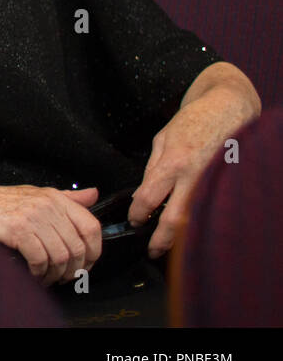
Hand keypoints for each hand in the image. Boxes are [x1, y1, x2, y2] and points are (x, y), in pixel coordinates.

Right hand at [0, 183, 102, 285]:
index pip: (91, 227)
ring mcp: (33, 217)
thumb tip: (92, 195)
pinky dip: (39, 273)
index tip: (86, 265)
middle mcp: (48, 206)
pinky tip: (32, 274)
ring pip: (60, 256)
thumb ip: (67, 199)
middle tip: (63, 278)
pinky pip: (40, 259)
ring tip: (46, 278)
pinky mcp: (18, 230)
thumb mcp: (36, 195)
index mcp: (56, 198)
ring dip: (55, 275)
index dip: (94, 252)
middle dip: (73, 270)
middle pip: (77, 248)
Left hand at [130, 85, 258, 256]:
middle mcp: (193, 176)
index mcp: (172, 163)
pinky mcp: (226, 185)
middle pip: (175, 219)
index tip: (134, 221)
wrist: (227, 109)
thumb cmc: (191, 122)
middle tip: (152, 250)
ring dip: (181, 236)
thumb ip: (152, 169)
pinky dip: (198, 221)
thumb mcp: (161, 139)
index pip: (148, 198)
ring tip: (170, 244)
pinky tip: (190, 228)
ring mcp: (212, 183)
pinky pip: (209, 210)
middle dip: (161, 240)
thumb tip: (142, 196)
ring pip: (195, 219)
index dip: (137, 215)